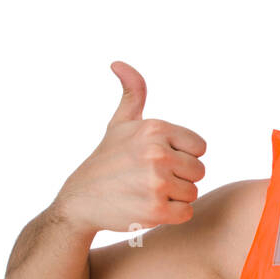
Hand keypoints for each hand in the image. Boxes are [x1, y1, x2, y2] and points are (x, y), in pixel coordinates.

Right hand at [53, 61, 206, 232]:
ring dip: (174, 197)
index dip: (182, 157)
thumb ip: (132, 93)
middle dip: (179, 178)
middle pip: (199, 171)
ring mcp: (157, 183)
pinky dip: (171, 215)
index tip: (158, 161)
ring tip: (146, 192)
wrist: (80, 201)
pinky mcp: (157, 210)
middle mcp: (157, 153)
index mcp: (155, 129)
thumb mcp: (119, 124)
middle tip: (149, 179)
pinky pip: (186, 212)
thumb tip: (118, 63)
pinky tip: (148, 207)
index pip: (199, 148)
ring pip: (192, 192)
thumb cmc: (106, 161)